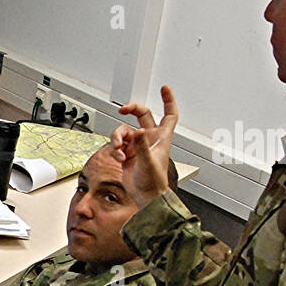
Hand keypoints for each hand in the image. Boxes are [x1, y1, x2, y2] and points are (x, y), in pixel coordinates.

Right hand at [110, 85, 177, 207]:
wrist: (145, 196)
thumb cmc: (153, 182)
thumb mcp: (148, 161)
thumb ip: (143, 145)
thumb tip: (139, 131)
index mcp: (162, 137)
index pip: (169, 114)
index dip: (168, 100)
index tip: (164, 88)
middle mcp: (150, 138)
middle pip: (141, 115)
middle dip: (131, 110)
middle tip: (122, 110)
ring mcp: (138, 145)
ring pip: (124, 130)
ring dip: (118, 138)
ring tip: (119, 149)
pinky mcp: (128, 153)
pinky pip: (117, 144)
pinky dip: (115, 150)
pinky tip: (119, 159)